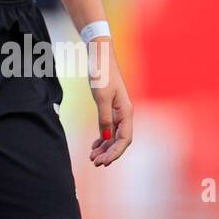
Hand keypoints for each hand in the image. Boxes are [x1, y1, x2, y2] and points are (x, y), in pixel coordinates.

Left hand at [87, 39, 132, 166]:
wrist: (99, 55)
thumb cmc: (102, 74)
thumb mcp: (101, 97)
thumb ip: (104, 118)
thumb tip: (105, 138)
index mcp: (126, 112)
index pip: (124, 139)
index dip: (115, 152)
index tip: (103, 162)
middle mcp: (124, 113)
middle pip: (120, 140)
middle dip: (109, 153)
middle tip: (95, 163)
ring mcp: (117, 111)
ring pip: (114, 135)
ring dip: (104, 147)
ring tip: (92, 157)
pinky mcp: (109, 107)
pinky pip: (108, 128)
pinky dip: (102, 138)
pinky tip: (94, 145)